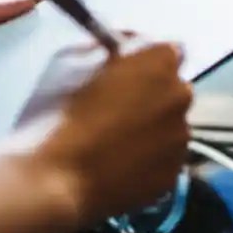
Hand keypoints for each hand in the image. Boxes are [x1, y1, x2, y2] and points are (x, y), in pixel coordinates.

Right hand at [16, 40, 193, 227]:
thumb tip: (119, 50)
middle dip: (149, 96)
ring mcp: (179, 138)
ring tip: (109, 145)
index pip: (167, 52)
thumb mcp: (70, 60)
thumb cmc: (55, 115)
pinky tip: (114, 168)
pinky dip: (146, 162)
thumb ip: (106, 48)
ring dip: (149, 130)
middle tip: (113, 110)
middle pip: (171, 90)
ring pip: (168, 127)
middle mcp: (180, 96)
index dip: (143, 61)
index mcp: (160, 61)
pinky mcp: (172, 175)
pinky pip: (162, 161)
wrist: (53, 183)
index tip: (123, 72)